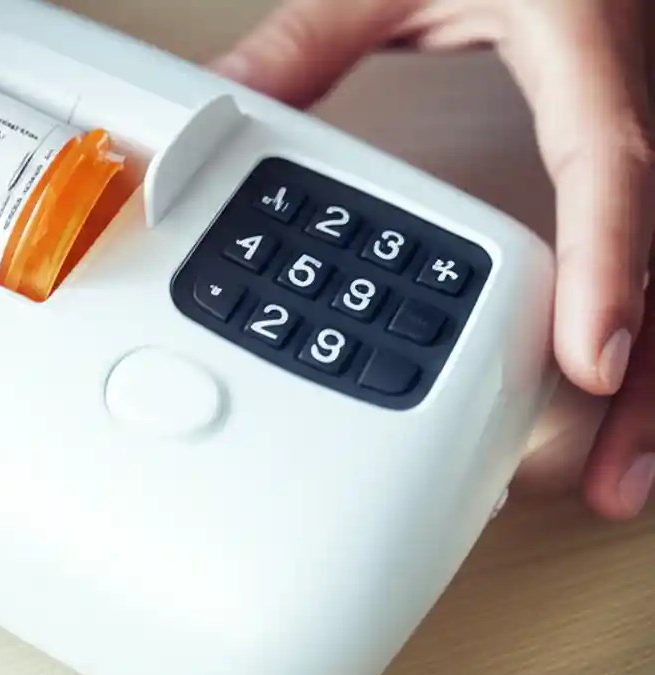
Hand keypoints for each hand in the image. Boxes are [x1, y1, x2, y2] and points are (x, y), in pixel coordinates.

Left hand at [213, 0, 653, 518]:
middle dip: (648, 377)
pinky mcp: (635, 146)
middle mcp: (629, 95)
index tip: (586, 363)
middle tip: (609, 478)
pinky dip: (639, 328)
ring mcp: (643, 124)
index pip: (610, 164)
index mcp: (586, 43)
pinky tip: (618, 397)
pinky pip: (653, 249)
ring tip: (618, 471)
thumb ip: (308, 39)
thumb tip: (217, 105)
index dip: (608, 267)